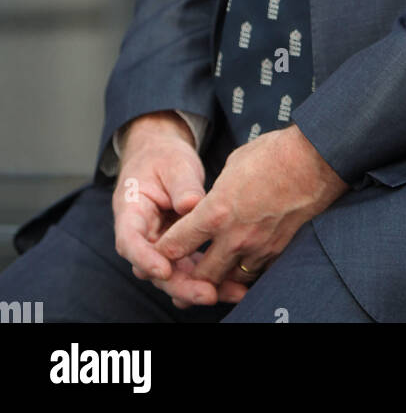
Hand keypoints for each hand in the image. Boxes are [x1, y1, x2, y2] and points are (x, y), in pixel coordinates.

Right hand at [112, 111, 247, 307]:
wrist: (163, 155)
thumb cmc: (164, 157)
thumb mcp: (173, 164)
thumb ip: (181, 185)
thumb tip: (191, 205)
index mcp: (130, 212)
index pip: (130, 242)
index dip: (146, 259)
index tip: (165, 270)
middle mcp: (142, 235)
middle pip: (154, 269)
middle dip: (181, 284)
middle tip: (208, 293)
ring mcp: (160, 245)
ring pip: (174, 274)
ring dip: (199, 286)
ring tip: (230, 293)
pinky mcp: (178, 249)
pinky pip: (190, 267)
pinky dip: (208, 275)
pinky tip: (232, 284)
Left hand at [154, 124, 349, 299]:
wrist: (315, 160)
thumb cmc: (273, 154)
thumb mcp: (233, 165)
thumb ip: (218, 192)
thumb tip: (215, 200)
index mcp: (216, 212)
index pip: (176, 244)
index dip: (162, 251)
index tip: (158, 253)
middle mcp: (234, 237)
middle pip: (201, 275)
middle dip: (187, 279)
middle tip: (179, 280)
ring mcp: (258, 247)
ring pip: (229, 280)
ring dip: (218, 280)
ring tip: (209, 279)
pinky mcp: (278, 251)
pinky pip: (255, 273)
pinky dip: (245, 273)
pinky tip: (241, 267)